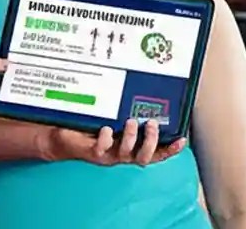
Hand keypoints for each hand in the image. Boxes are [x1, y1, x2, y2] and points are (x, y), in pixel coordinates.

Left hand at [39, 118, 186, 166]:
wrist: (63, 136)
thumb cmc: (91, 124)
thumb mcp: (112, 115)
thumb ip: (128, 109)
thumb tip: (146, 87)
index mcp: (131, 146)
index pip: (156, 153)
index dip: (170, 149)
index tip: (181, 139)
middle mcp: (122, 153)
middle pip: (144, 157)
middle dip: (150, 141)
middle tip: (150, 123)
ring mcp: (108, 154)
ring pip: (126, 154)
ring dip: (131, 138)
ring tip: (130, 121)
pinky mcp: (92, 153)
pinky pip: (101, 150)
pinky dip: (106, 140)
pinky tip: (106, 128)